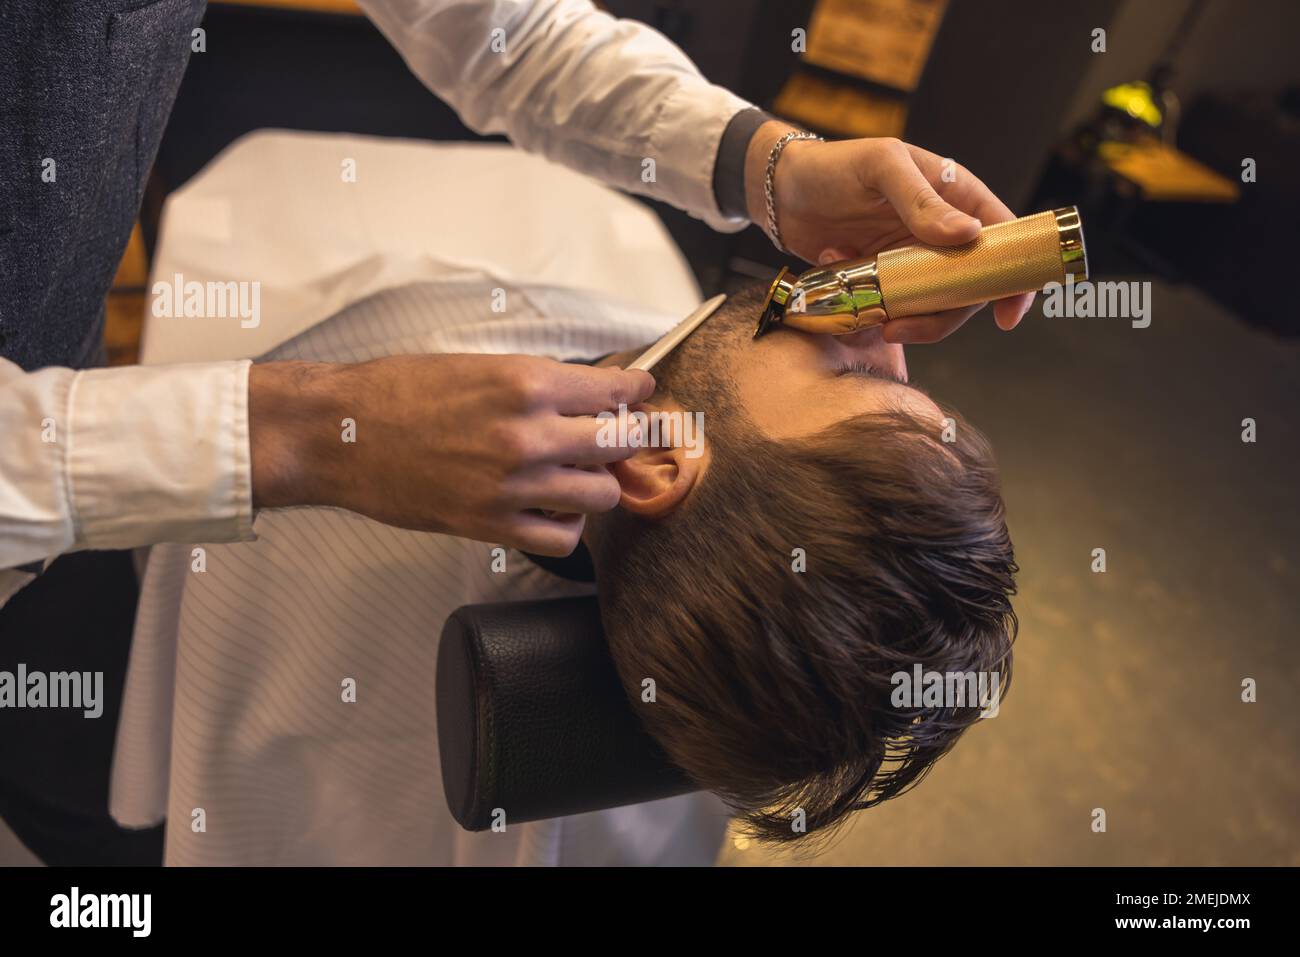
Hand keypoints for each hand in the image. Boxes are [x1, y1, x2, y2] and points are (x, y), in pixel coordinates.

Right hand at [249, 354, 654, 555]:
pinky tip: (552, 510)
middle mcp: (529, 432)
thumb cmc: (400, 391)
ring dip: (598, 484)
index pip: (615, 390)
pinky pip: (564, 537)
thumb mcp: (478, 365)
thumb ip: (538, 382)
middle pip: (622, 443)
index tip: (644, 394)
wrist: (342, 433)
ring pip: (602, 494)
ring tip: (577, 475)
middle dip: (631, 439)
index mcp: (526, 381)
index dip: (638, 392)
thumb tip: (590, 393)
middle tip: (625, 438)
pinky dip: (568, 525)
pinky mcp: (493, 524)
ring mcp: (514, 483)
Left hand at [744, 121, 1034, 343]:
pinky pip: (899, 310)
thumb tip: (970, 235)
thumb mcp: (881, 168)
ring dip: (912, 322)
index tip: (1006, 315)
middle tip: (906, 327)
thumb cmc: (835, 165)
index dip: (1014, 278)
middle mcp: (942, 231)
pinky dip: (883, 316)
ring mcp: (913, 259)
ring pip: (935, 305)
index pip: (1004, 238)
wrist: (783, 192)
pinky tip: (854, 303)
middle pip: (971, 286)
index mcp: (956, 197)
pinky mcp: (885, 280)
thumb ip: (921, 200)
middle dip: (948, 314)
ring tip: (877, 322)